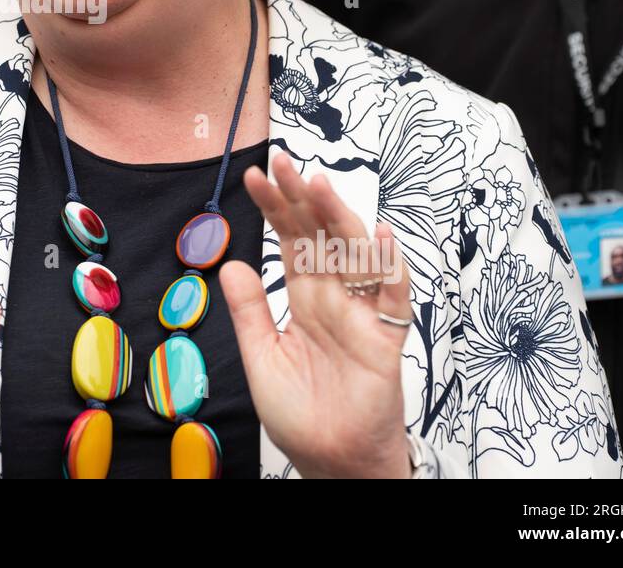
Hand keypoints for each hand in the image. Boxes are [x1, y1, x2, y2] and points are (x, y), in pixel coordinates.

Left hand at [219, 151, 412, 478]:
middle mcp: (333, 298)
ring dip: (338, 218)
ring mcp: (360, 314)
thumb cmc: (301, 414)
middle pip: (319, 236)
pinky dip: (388, 266)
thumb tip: (230, 262)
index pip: (289, 241)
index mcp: (304, 298)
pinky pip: (391, 297)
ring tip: (318, 185)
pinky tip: (379, 236)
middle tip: (283, 161)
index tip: (255, 175)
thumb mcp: (262, 357)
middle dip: (301, 198)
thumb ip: (250, 311)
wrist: (331, 461)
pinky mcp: (384, 339)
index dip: (274, 208)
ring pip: (354, 253)